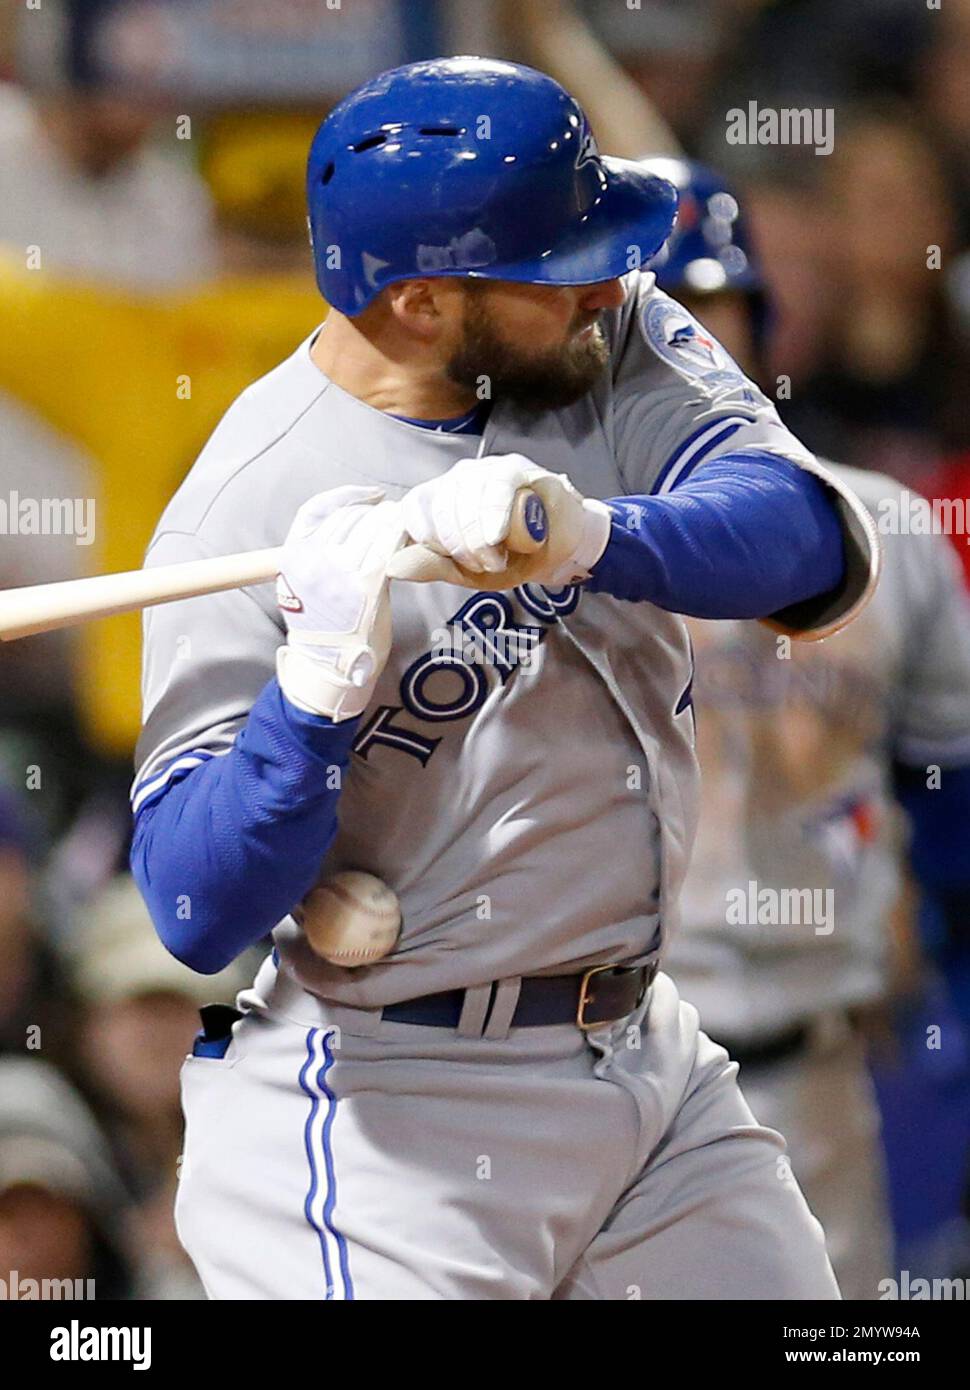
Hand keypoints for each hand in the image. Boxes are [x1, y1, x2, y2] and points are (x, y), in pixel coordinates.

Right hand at [276, 486, 406, 719]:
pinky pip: (386, 551)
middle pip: (349, 518)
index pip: (316, 510)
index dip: (345, 496)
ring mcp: (339, 574)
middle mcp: (312, 562)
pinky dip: (399, 540)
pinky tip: (406, 540)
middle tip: (394, 514)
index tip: (371, 496)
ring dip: (390, 524)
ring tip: (402, 526)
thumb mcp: (300, 584)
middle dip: (376, 512)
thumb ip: (316, 554)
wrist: (328, 666)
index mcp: (292, 557)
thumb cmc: (321, 625)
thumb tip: (355, 525)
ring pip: (370, 531)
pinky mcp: (366, 588)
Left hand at [396, 454, 610, 589]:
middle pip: (442, 504)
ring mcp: (489, 469)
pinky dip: (495, 513)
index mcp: (442, 497)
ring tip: (498, 558)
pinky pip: (499, 484)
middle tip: (484, 565)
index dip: (428, 537)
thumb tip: (393, 565)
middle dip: (460, 544)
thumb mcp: (467, 571)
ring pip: (468, 494)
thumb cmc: (514, 556)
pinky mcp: (520, 468)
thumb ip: (432, 566)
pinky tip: (498, 535)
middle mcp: (462, 476)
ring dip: (479, 535)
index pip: (416, 505)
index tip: (452, 560)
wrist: (561, 548)